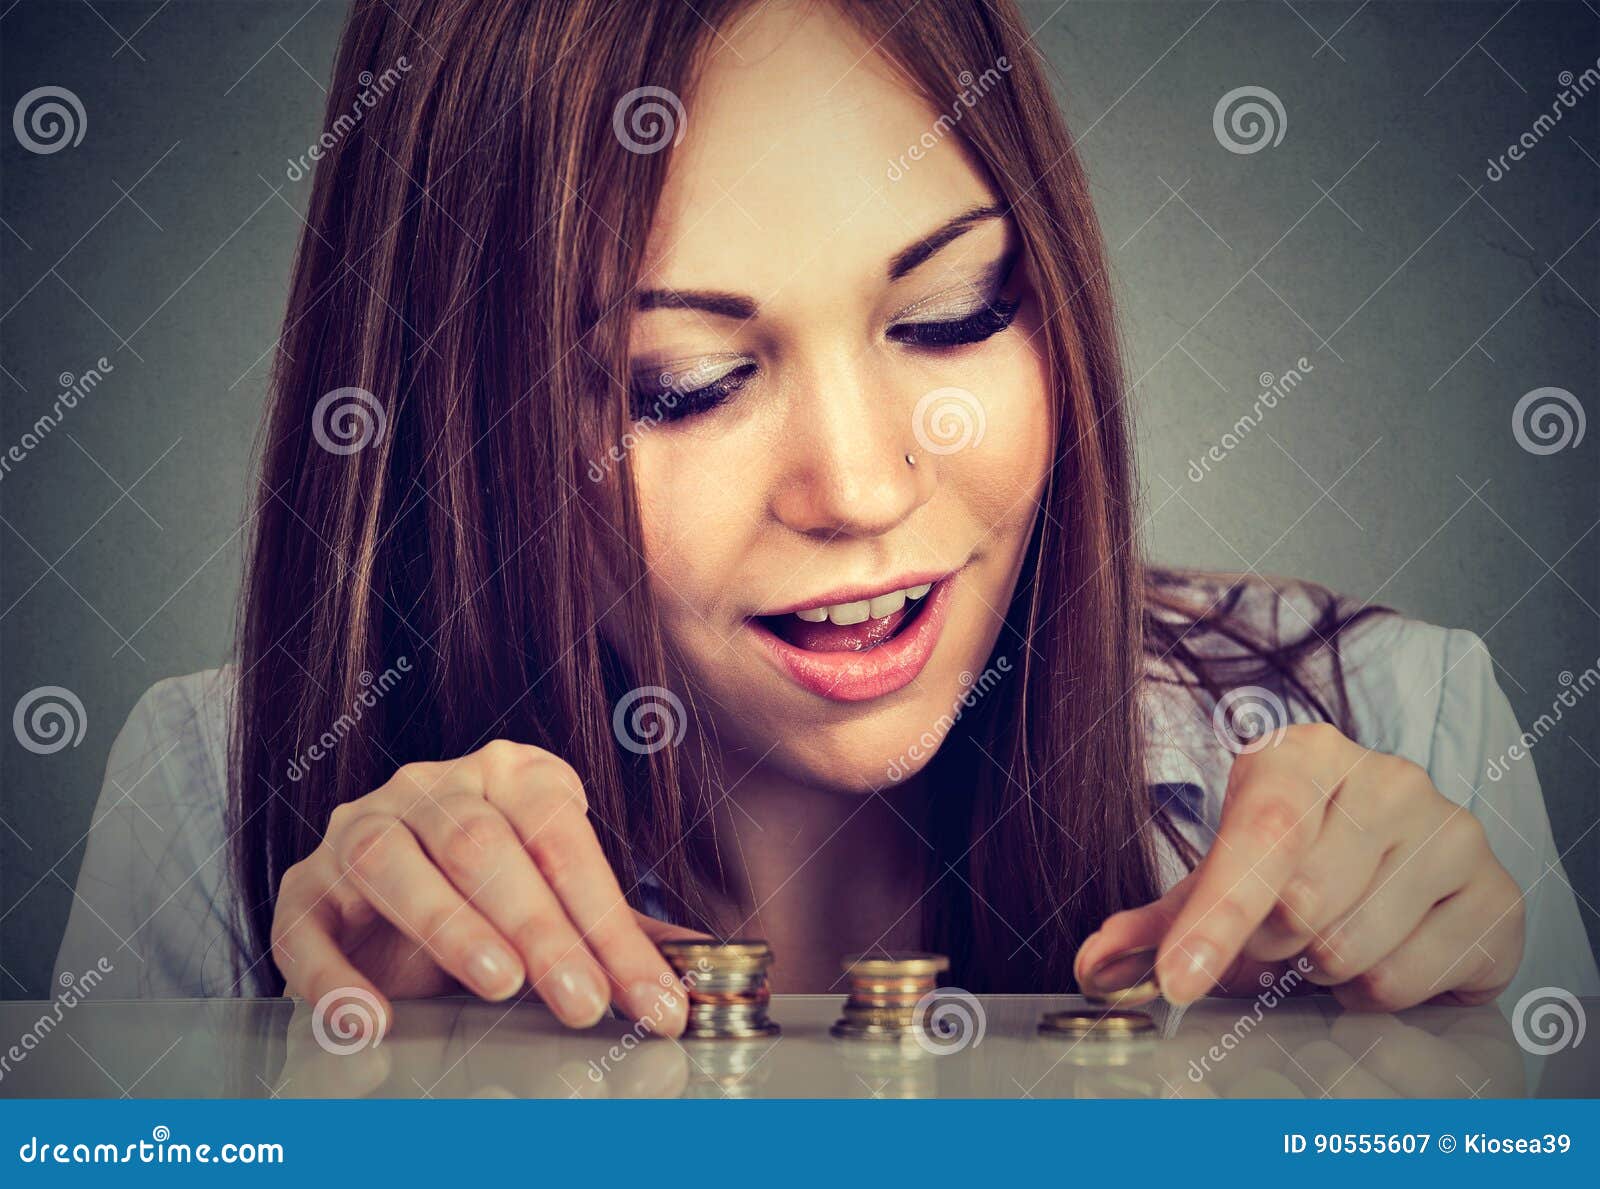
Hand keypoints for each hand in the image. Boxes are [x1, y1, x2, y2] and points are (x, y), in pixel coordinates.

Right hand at [269, 739, 704, 1035]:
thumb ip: (618, 930)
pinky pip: (308, 927)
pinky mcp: (304, 888)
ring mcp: (361, 828)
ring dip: (449, 924)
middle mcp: (431, 787)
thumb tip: (698, 970)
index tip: (647, 996)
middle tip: (582, 1000)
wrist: (387, 895)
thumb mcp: (557, 897)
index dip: (607, 920)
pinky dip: (334, 978)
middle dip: (541, 927)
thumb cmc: (491, 893)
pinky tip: (369, 1021)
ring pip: (395, 862)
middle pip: (484, 845)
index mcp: (510, 775)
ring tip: (500, 982)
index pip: (563, 839)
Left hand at [1075, 723, 1524, 1010]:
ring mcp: (1453, 832)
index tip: (1177, 980)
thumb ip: (1155, 921)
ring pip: (1352, 950)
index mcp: (1305, 756)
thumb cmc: (1299, 862)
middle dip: (1268, 947)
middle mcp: (1387, 779)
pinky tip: (1382, 952)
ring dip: (1321, 972)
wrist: (1405, 863)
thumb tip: (1096, 964)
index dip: (1216, 915)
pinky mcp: (1498, 896)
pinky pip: (1410, 981)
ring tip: (1328, 940)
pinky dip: (1377, 992)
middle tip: (1274, 940)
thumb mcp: (1222, 876)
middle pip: (1301, 906)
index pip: (1258, 836)